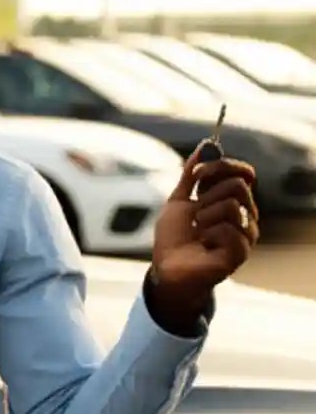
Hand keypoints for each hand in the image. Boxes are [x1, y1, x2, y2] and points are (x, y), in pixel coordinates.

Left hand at [150, 142, 259, 314]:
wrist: (167, 267)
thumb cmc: (173, 237)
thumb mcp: (178, 199)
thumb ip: (191, 174)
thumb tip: (205, 146)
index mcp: (231, 200)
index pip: (243, 173)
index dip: (222, 166)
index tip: (197, 173)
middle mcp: (245, 215)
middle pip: (238, 185)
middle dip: (207, 195)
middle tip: (193, 214)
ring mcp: (246, 234)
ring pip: (232, 205)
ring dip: (204, 216)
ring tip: (197, 232)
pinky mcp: (242, 251)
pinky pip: (229, 228)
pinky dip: (208, 234)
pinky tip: (204, 245)